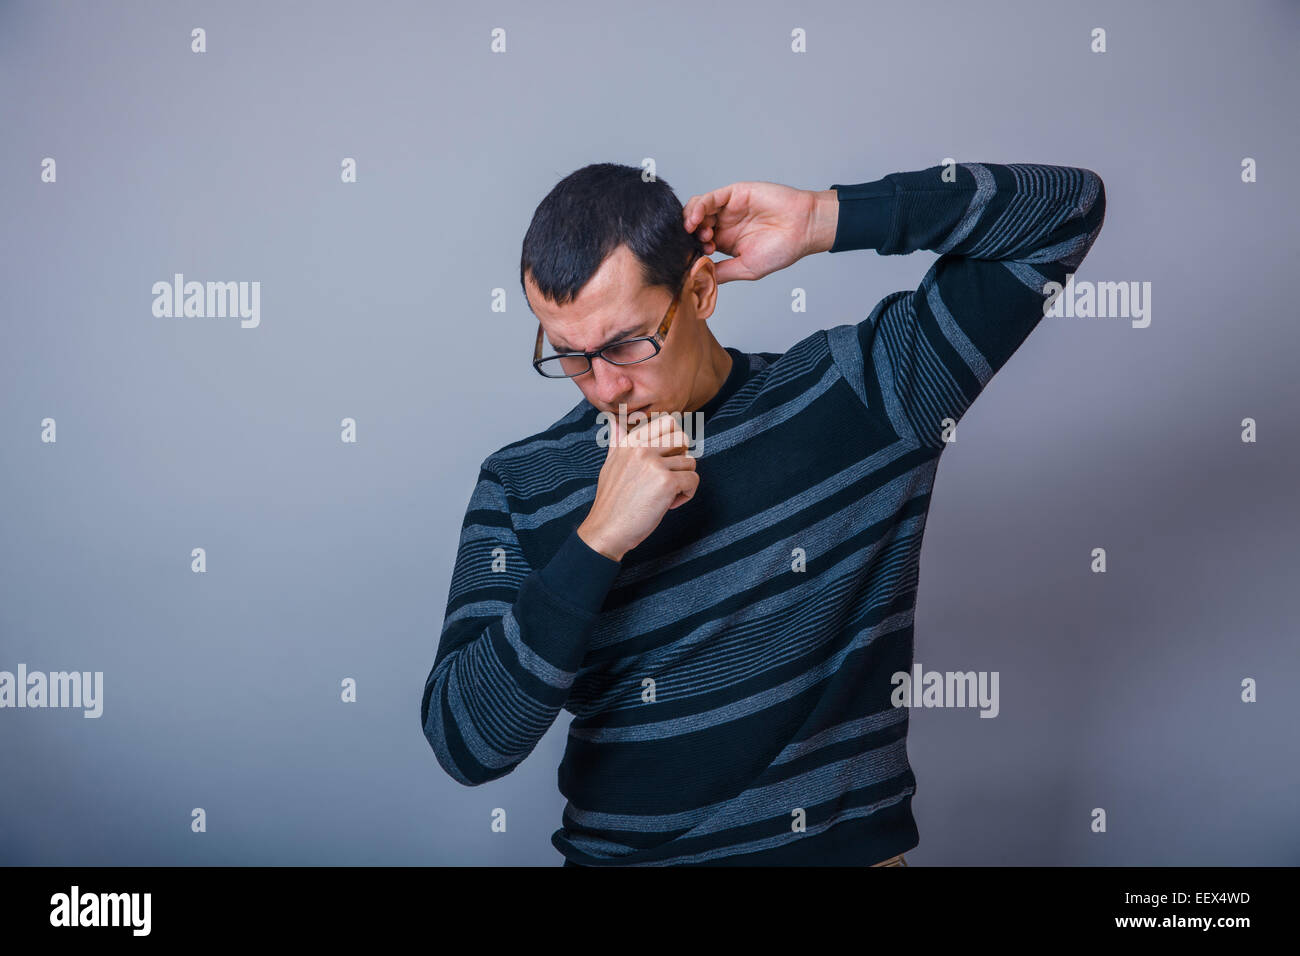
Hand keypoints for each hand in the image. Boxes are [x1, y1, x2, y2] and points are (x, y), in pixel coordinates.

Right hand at [578, 412, 698, 561]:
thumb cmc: (611, 501)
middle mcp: (643, 448)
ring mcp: (655, 464)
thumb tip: (615, 420)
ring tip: (665, 496)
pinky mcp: (667, 482)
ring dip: (683, 481)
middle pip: (683, 439)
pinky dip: (686, 495)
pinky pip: (693, 480)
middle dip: (682, 458)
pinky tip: (669, 505)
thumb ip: (618, 439)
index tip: (666, 459)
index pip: (668, 422)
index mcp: (631, 442)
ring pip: (690, 462)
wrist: (607, 529)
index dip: (674, 440)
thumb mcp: (611, 463)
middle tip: (669, 476)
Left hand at [682, 181, 836, 283]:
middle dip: (690, 235)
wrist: (804, 228)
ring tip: (694, 230)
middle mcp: (725, 224)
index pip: (698, 243)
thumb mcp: (747, 268)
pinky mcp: (734, 194)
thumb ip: (722, 272)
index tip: (698, 258)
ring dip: (691, 221)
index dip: (693, 249)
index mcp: (726, 241)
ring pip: (698, 209)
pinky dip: (699, 207)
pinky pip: (710, 198)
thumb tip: (700, 278)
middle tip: (698, 243)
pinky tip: (696, 218)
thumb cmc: (783, 249)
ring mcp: (728, 208)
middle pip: (694, 225)